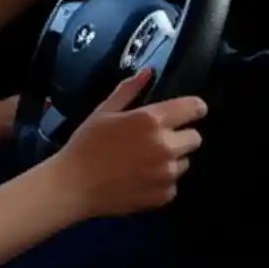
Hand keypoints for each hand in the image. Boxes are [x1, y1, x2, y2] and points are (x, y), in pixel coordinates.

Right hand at [50, 68, 206, 219]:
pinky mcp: (165, 195)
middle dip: (180, 135)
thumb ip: (129, 90)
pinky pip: (173, 184)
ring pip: (184, 161)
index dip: (193, 108)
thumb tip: (148, 72)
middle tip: (155, 140)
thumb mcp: (104, 111)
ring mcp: (167, 174)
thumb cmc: (86, 145)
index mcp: (152, 120)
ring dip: (171, 159)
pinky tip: (140, 178)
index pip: (195, 108)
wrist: (74, 186)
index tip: (187, 112)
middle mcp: (166, 146)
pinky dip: (162, 181)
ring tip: (144, 161)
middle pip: (195, 137)